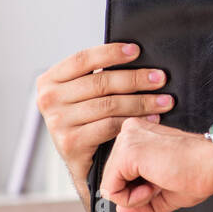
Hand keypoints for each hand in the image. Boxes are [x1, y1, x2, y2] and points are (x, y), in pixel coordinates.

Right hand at [35, 42, 171, 208]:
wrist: (80, 161)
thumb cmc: (86, 120)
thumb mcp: (83, 93)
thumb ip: (97, 76)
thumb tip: (134, 55)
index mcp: (50, 80)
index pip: (82, 59)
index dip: (111, 53)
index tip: (136, 50)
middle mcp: (48, 99)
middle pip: (100, 83)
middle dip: (135, 79)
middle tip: (160, 78)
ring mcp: (57, 122)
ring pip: (108, 105)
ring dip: (141, 101)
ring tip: (163, 101)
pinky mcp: (70, 143)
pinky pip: (109, 126)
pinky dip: (133, 121)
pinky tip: (151, 119)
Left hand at [98, 116, 212, 211]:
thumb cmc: (199, 172)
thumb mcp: (163, 192)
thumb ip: (138, 201)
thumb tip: (120, 209)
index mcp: (138, 135)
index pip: (120, 173)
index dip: (140, 189)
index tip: (164, 179)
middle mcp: (129, 132)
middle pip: (113, 179)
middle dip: (137, 193)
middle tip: (163, 182)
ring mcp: (127, 139)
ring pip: (110, 186)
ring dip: (137, 195)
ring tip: (161, 181)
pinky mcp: (127, 152)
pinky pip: (112, 190)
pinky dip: (134, 199)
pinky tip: (155, 185)